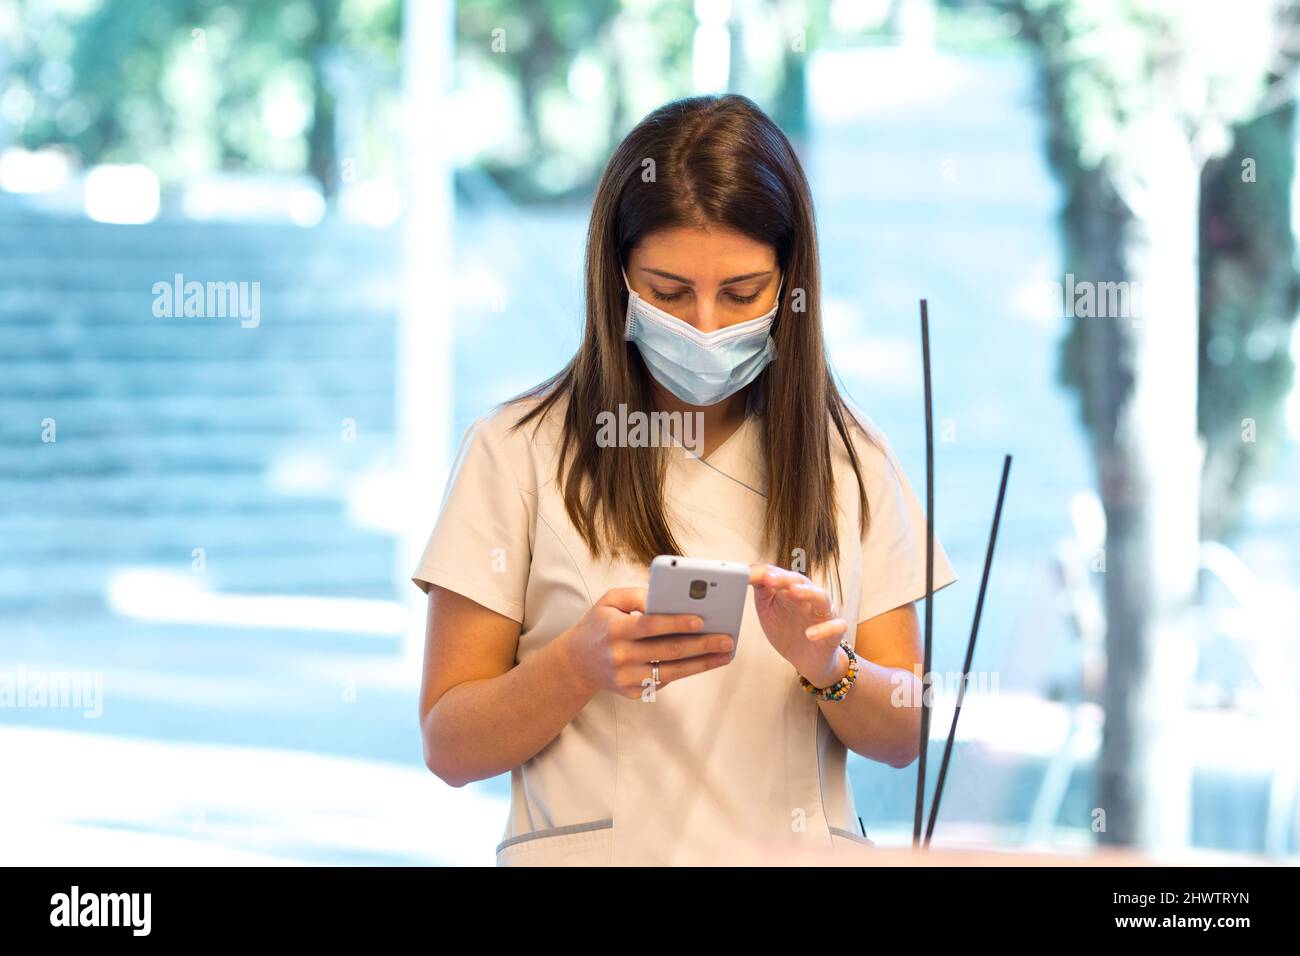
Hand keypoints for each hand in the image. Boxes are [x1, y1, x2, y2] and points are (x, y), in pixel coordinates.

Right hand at [561, 587, 736, 698]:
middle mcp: (620, 655)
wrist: (576, 663)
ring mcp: (626, 678)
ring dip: (701, 664)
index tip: (701, 619)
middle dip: (701, 645)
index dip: (676, 623)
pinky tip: (703, 662)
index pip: (649, 625)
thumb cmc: (600, 624)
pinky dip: (684, 671)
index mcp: (615, 629)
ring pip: (671, 672)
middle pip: (668, 651)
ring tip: (724, 654)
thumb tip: (668, 596)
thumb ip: (637, 594)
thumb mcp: (610, 600)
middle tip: (727, 639)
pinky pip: (663, 682)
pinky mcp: (632, 692)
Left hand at [748, 564, 849, 686]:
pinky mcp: (835, 633)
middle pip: (801, 582)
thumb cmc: (788, 631)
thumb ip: (761, 591)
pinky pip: (836, 627)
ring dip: (808, 592)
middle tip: (769, 578)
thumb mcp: (768, 611)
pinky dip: (824, 629)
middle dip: (785, 579)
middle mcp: (810, 598)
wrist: (808, 661)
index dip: (767, 574)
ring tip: (793, 592)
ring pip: (822, 597)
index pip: (782, 576)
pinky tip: (810, 634)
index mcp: (792, 592)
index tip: (750, 574)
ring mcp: (824, 614)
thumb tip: (747, 572)